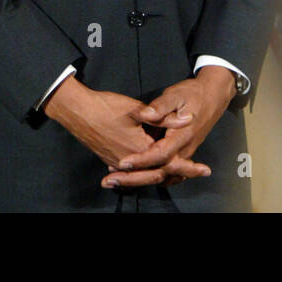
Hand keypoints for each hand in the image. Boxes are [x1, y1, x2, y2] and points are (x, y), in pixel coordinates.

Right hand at [43, 76, 209, 187]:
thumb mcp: (137, 109)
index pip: (169, 163)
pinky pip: (135, 172)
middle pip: (160, 174)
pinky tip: (155, 167)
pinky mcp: (110, 159)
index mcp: (140, 149)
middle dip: (181, 173)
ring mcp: (118, 162)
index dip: (188, 166)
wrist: (77, 111)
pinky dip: (149, 172)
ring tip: (182, 172)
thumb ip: (164, 116)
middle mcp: (130, 162)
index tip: (203, 168)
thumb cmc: (106, 107)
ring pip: (147, 174)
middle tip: (199, 172)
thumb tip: (189, 119)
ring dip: (166, 173)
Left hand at [101, 66, 236, 188]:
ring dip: (140, 180)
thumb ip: (161, 106)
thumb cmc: (193, 94)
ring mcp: (185, 154)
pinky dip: (151, 177)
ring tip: (116, 181)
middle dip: (135, 178)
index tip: (122, 162)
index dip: (141, 160)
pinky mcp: (182, 154)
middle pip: (160, 172)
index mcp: (182, 135)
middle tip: (111, 181)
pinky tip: (134, 176)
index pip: (160, 154)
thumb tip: (147, 114)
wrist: (213, 97)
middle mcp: (185, 149)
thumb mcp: (176, 94)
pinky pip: (167, 172)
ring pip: (163, 175)